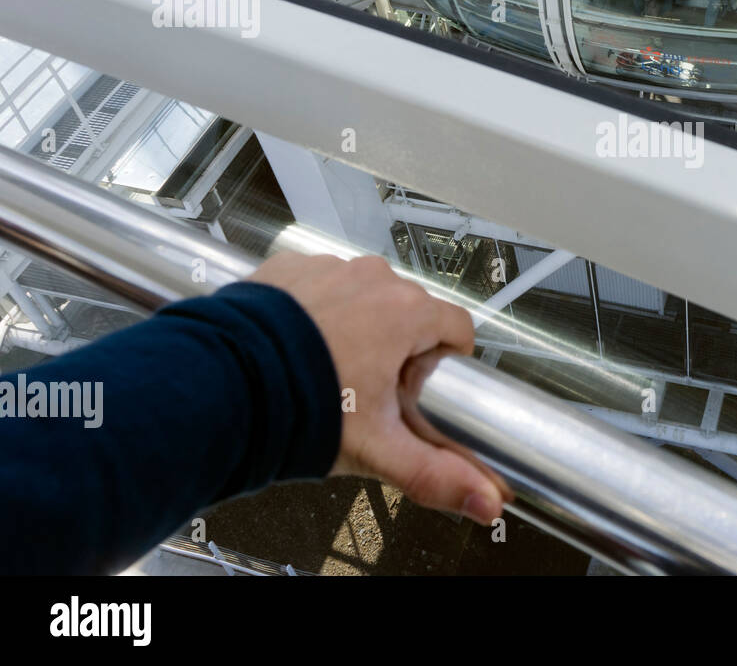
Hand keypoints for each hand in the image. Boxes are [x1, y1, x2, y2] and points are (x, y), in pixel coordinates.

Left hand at [248, 253, 509, 524]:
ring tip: (327, 369)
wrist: (220, 386)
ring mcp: (330, 268)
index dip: (443, 363)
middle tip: (366, 390)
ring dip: (356, 325)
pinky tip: (297, 346)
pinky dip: (315, 310)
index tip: (416, 388)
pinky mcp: (290, 267)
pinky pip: (319, 285)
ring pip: (364, 296)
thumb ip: (436, 474)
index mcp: (406, 313)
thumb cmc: (299, 409)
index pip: (457, 327)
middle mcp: (373, 279)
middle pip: (409, 312)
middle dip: (397, 347)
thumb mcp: (377, 448)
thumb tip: (485, 501)